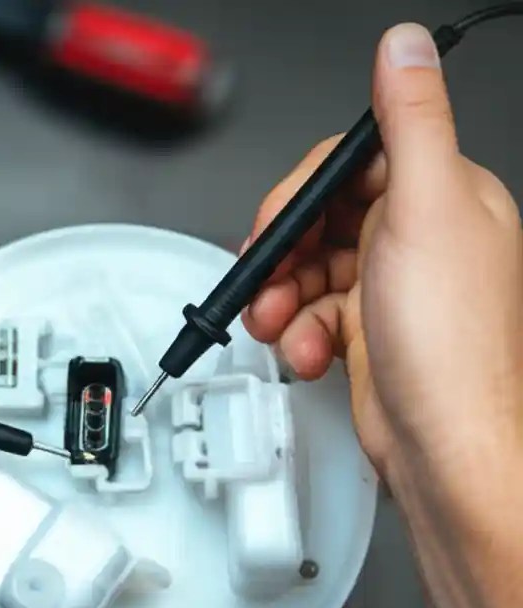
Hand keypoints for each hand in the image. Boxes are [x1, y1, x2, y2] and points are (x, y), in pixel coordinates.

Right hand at [241, 23, 522, 482]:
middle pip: (321, 216)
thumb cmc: (451, 346)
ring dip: (281, 297)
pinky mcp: (367, 328)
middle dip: (283, 252)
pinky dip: (297, 332)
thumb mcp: (426, 210)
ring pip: (308, 267)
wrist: (446, 448)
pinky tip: (309, 349)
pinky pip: (311, 313)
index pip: (353, 162)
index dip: (305, 192)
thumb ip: (411, 120)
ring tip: (281, 322)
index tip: (282, 221)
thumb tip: (405, 46)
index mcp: (447, 195)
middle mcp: (422, 237)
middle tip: (269, 276)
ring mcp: (393, 286)